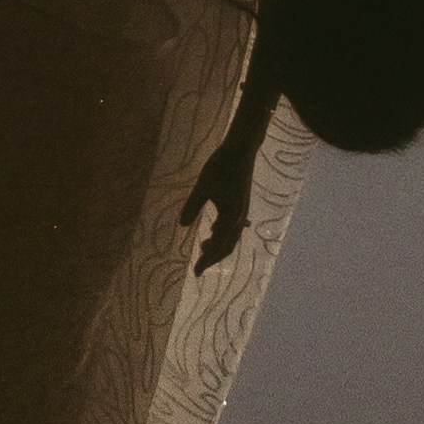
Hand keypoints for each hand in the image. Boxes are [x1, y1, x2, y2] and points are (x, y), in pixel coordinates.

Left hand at [180, 129, 261, 272]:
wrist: (242, 150)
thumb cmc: (221, 166)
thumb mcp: (203, 186)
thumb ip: (192, 206)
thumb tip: (182, 226)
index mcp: (230, 218)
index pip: (217, 247)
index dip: (206, 261)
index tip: (195, 274)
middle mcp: (239, 218)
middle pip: (227, 246)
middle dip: (213, 257)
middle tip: (199, 266)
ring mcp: (242, 210)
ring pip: (231, 236)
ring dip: (219, 245)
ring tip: (204, 247)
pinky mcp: (241, 202)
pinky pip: (234, 225)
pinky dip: (224, 232)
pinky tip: (215, 227)